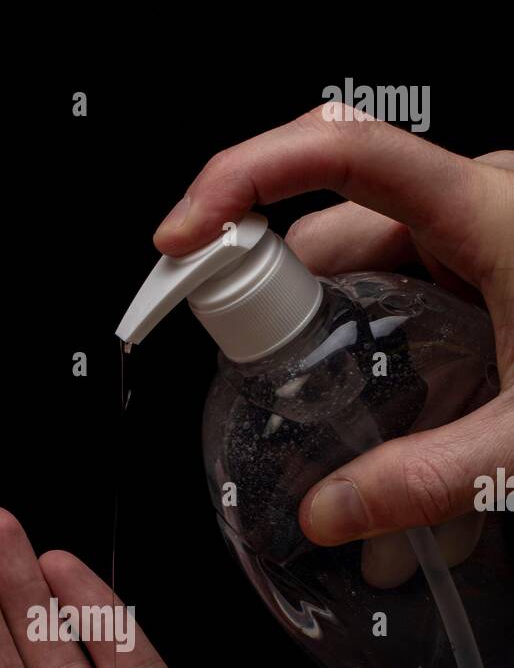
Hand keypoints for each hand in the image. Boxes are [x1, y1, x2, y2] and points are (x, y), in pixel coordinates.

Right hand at [154, 108, 513, 546]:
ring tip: (311, 392)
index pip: (336, 153)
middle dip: (272, 288)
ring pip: (362, 249)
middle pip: (331, 217)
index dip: (240, 182)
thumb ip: (427, 481)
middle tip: (242, 367)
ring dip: (322, 316)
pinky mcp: (488, 247)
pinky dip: (365, 319)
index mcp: (487, 207)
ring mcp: (483, 219)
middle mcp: (478, 196)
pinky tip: (369, 378)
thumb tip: (329, 514)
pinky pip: (397, 266)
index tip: (184, 239)